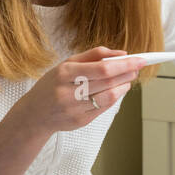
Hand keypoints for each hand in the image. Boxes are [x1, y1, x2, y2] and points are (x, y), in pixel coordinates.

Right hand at [16, 47, 144, 135]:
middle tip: (137, 67)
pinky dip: (115, 97)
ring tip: (129, 78)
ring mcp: (74, 108)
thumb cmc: (53, 84)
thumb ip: (93, 55)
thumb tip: (121, 53)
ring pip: (109, 97)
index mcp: (64, 73)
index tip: (140, 59)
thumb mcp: (66, 64)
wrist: (34, 114)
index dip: (124, 64)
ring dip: (124, 86)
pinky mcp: (80, 121)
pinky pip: (104, 108)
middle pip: (108, 82)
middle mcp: (68, 91)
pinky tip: (118, 90)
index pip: (102, 68)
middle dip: (127, 73)